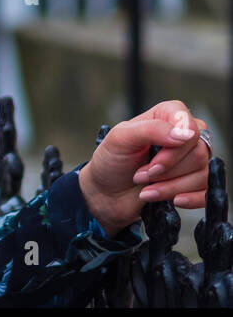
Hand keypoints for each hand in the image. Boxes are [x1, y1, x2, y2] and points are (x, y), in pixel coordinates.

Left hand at [78, 101, 210, 237]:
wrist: (107, 192)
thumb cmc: (112, 161)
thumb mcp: (120, 139)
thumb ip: (151, 129)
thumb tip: (185, 134)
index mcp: (167, 116)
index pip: (191, 127)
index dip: (175, 148)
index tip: (153, 161)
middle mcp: (184, 136)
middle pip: (198, 152)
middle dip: (166, 170)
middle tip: (141, 175)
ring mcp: (191, 160)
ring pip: (202, 173)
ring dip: (170, 187)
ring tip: (146, 188)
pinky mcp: (195, 183)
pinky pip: (208, 191)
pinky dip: (190, 199)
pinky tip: (174, 200)